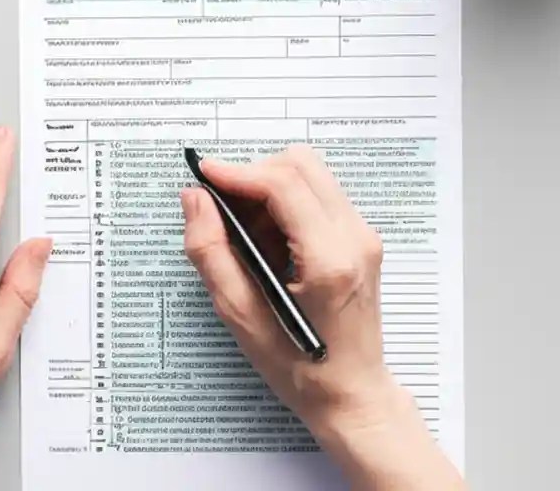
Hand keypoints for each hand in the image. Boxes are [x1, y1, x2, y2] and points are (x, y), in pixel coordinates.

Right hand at [180, 145, 463, 490]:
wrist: (352, 393)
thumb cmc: (300, 367)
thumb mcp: (240, 315)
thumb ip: (211, 252)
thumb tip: (195, 200)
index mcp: (329, 260)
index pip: (283, 184)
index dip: (237, 172)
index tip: (204, 175)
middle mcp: (355, 238)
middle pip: (301, 165)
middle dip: (253, 175)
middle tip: (222, 208)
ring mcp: (363, 236)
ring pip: (311, 176)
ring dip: (269, 191)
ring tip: (247, 237)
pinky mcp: (361, 240)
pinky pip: (319, 197)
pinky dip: (286, 206)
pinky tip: (269, 245)